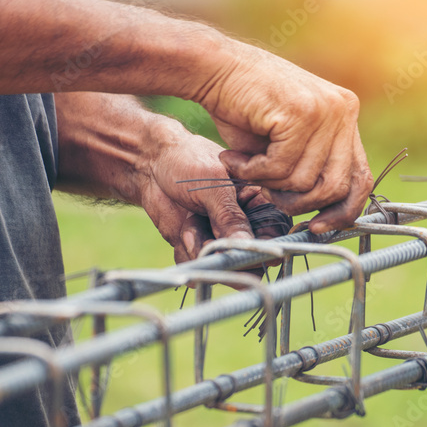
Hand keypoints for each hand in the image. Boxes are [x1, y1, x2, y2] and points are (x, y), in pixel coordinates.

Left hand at [136, 127, 286, 262]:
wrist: (152, 163)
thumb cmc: (188, 161)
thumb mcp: (214, 185)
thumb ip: (230, 217)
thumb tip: (245, 245)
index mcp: (261, 204)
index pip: (274, 237)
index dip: (260, 250)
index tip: (239, 252)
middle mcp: (246, 225)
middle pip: (249, 258)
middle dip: (226, 255)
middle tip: (208, 244)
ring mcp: (223, 238)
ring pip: (221, 265)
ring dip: (202, 251)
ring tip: (189, 226)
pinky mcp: (201, 247)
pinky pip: (200, 265)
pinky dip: (187, 254)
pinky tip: (182, 232)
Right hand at [189, 39, 372, 235]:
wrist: (214, 69)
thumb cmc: (245, 109)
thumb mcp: (290, 143)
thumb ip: (314, 168)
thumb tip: (332, 215)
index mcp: (346, 117)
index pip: (361, 178)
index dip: (342, 211)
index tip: (316, 228)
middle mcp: (344, 110)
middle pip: (335, 187)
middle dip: (297, 203)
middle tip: (266, 193)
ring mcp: (326, 109)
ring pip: (304, 181)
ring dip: (268, 184)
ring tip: (245, 166)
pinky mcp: (301, 112)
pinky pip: (280, 168)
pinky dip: (252, 172)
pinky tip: (234, 157)